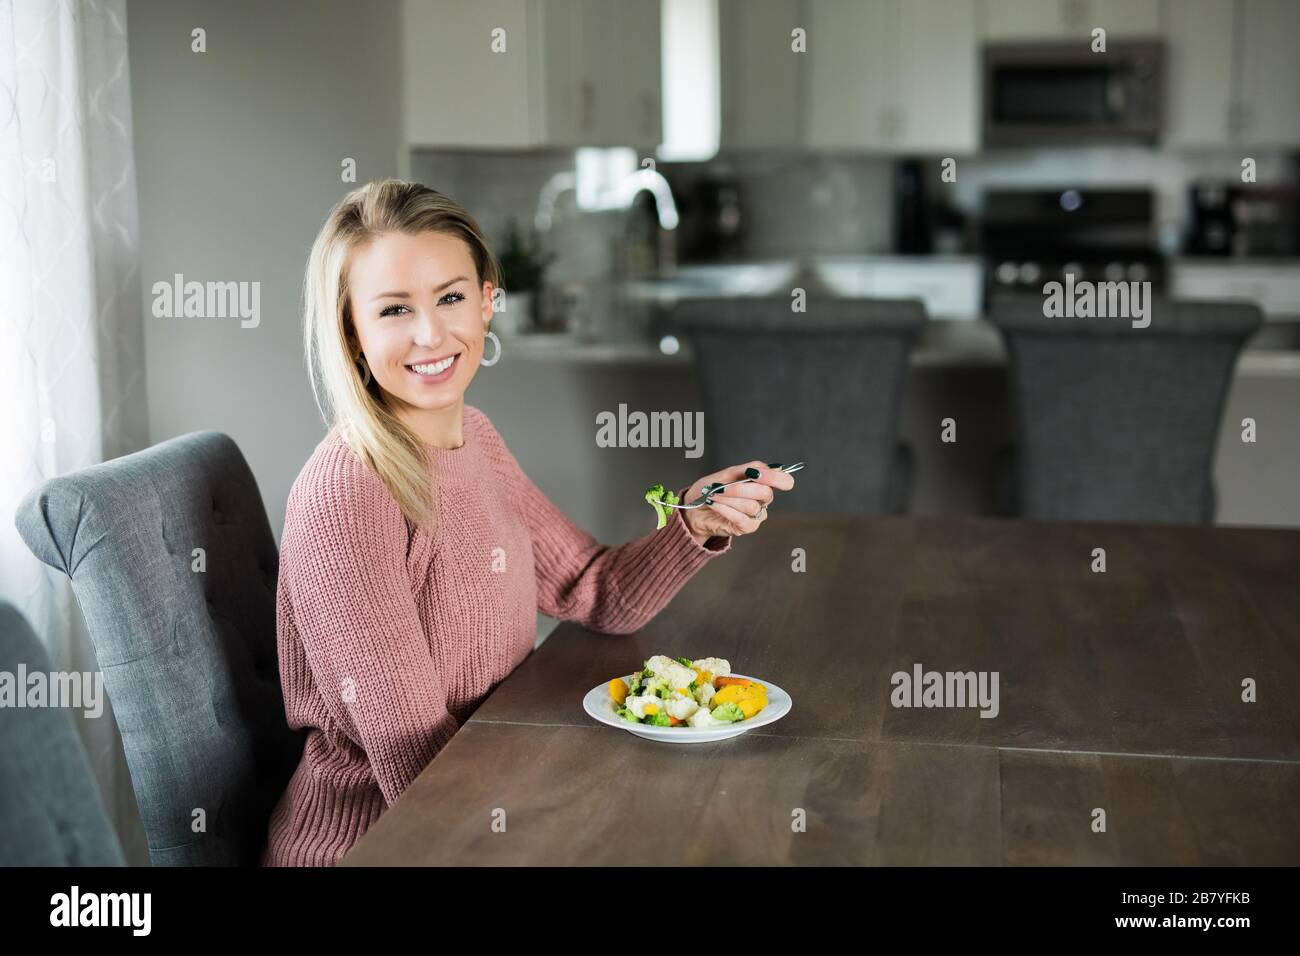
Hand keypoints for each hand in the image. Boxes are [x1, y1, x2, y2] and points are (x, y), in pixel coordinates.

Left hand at [679, 461, 794, 544]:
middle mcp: (763, 499)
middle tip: (720, 487)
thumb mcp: (725, 475)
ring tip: (713, 495)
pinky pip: (741, 518)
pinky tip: (713, 504)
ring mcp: (757, 514)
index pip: (784, 480)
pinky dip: (725, 509)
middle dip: (740, 488)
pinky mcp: (747, 527)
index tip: (755, 474)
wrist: (694, 509)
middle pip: (765, 493)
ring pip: (751, 506)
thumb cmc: (710, 489)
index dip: (774, 477)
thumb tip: (759, 469)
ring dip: (728, 499)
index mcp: (762, 482)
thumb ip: (744, 470)